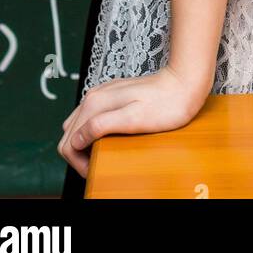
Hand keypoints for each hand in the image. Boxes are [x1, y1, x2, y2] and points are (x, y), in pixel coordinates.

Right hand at [58, 64, 211, 179]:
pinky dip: (93, 133)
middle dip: (78, 154)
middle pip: (69, 134)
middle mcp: (94, 96)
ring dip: (85, 144)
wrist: (184, 82)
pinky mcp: (113, 96)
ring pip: (78, 126)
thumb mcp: (133, 119)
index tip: (96, 170)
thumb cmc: (165, 104)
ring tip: (104, 154)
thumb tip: (76, 139)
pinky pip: (92, 118)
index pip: (68, 142)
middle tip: (99, 165)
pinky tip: (110, 139)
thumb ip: (101, 126)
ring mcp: (103, 94)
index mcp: (95, 103)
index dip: (79, 163)